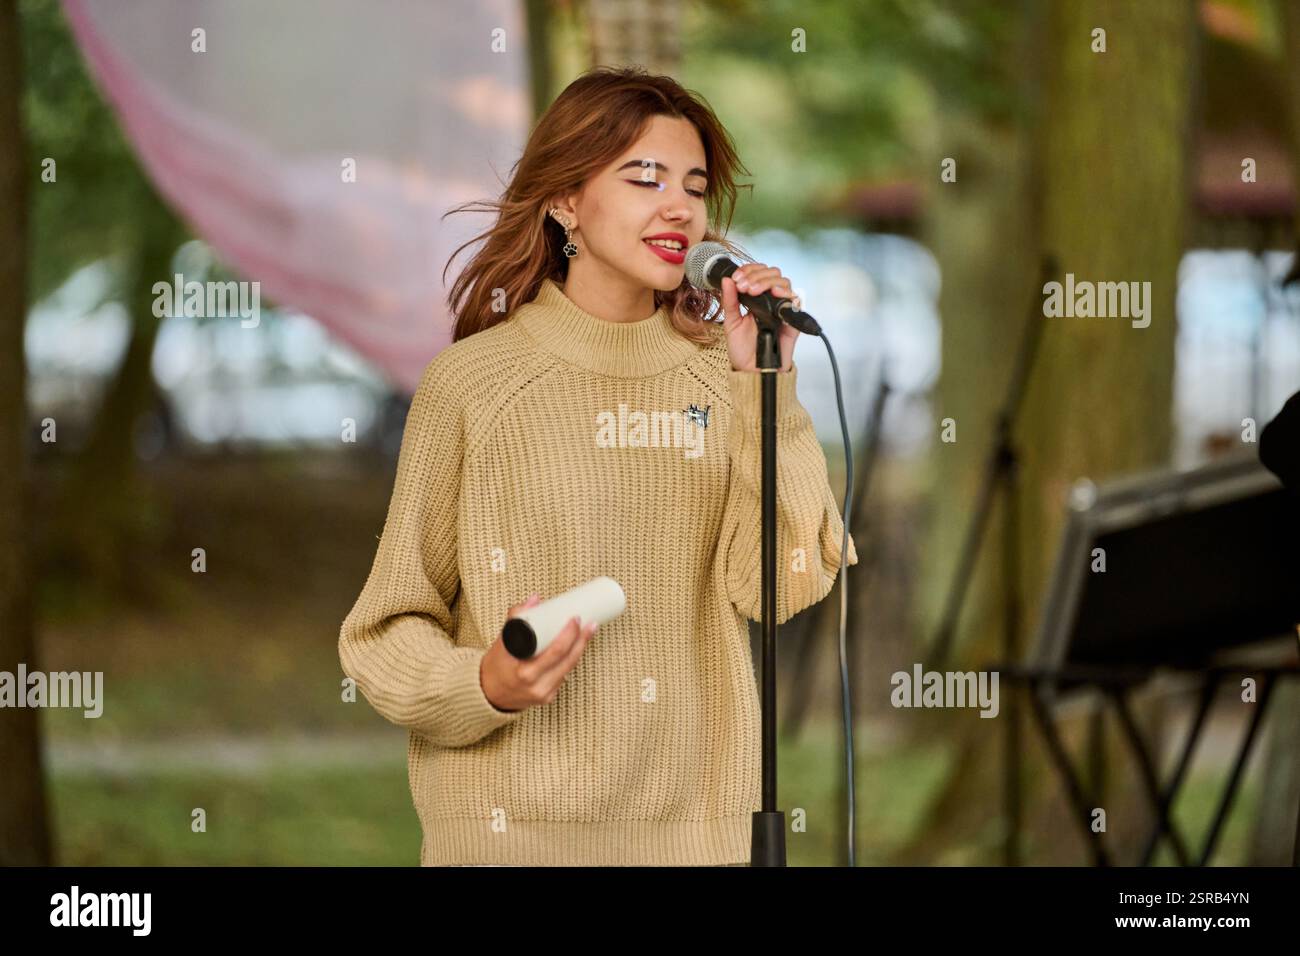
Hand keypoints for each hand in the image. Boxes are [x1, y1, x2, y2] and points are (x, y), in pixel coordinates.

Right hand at [479, 593, 597, 711]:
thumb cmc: (495, 666)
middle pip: (568, 660)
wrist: (488, 695)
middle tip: (589, 623)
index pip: (555, 652)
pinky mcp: (548, 698)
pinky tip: (577, 648)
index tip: (575, 619)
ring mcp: (544, 694)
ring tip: (588, 632)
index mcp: (523, 672)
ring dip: (580, 649)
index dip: (569, 635)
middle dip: (582, 639)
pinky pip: (564, 676)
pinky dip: (570, 660)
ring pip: (569, 668)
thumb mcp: (501, 641)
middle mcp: (536, 685)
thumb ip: (516, 619)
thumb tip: (535, 599)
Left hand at [720, 262, 799, 372]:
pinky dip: (786, 294)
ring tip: (752, 291)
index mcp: (757, 298)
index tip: (736, 278)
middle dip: (756, 275)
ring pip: (784, 282)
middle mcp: (771, 300)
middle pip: (773, 274)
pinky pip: (796, 301)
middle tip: (743, 286)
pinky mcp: (792, 321)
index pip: (759, 273)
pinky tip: (774, 294)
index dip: (749, 270)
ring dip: (767, 282)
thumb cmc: (742, 350)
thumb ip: (730, 301)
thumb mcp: (731, 322)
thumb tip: (727, 280)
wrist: (751, 371)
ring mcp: (782, 309)